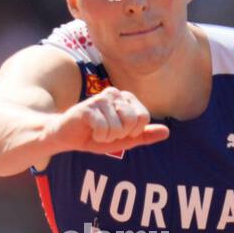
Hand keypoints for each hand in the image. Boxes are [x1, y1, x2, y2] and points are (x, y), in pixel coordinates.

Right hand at [48, 88, 170, 155]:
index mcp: (126, 98)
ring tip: (97, 131)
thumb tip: (167, 132)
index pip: (143, 118)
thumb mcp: (123, 139)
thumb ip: (144, 135)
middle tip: (107, 132)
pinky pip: (104, 129)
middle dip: (120, 135)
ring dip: (107, 137)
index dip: (133, 132)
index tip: (119, 131)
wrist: (66, 136)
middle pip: (132, 121)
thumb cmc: (95, 136)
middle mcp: (115, 93)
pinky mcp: (88, 107)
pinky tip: (90, 131)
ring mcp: (101, 98)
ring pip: (118, 127)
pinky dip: (98, 137)